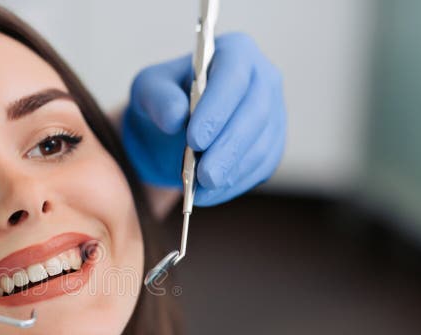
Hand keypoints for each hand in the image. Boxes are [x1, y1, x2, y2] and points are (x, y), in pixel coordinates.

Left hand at [121, 32, 285, 205]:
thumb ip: (158, 99)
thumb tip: (176, 117)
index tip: (194, 139)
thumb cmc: (163, 99)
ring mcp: (273, 113)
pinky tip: (208, 195)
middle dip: (228, 148)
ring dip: (231, 171)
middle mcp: (263, 79)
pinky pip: (260, 167)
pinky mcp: (271, 144)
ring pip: (262, 145)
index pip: (234, 76)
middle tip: (203, 176)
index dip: (217, 109)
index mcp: (235, 52)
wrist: (171, 128)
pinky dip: (234, 184)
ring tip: (200, 189)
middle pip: (255, 114)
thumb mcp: (148, 91)